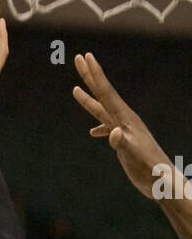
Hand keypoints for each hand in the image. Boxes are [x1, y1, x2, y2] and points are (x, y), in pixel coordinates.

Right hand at [73, 52, 170, 199]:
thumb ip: (123, 144)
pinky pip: (108, 128)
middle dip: (91, 76)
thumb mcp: (135, 156)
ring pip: (103, 110)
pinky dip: (99, 127)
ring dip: (90, 99)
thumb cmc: (150, 170)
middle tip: (79, 58)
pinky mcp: (125, 141)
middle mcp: (125, 119)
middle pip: (104, 94)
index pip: (107, 92)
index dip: (95, 74)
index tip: (86, 57)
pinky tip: (93, 132)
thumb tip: (113, 133)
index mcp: (126, 119)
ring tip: (76, 89)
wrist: (162, 181)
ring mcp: (125, 130)